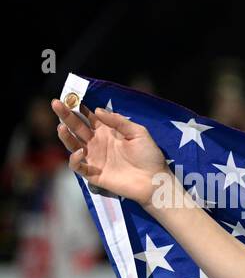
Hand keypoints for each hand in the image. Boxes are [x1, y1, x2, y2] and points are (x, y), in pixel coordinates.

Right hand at [50, 99, 168, 204]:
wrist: (155, 180)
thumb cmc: (149, 156)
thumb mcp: (138, 133)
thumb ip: (119, 121)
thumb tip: (98, 111)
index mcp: (107, 132)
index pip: (88, 117)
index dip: (78, 108)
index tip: (70, 98)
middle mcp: (97, 143)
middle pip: (77, 127)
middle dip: (65, 115)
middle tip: (55, 103)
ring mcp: (94, 158)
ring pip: (72, 144)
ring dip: (65, 135)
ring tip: (61, 126)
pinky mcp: (93, 173)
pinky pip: (77, 166)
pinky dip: (74, 159)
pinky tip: (80, 152)